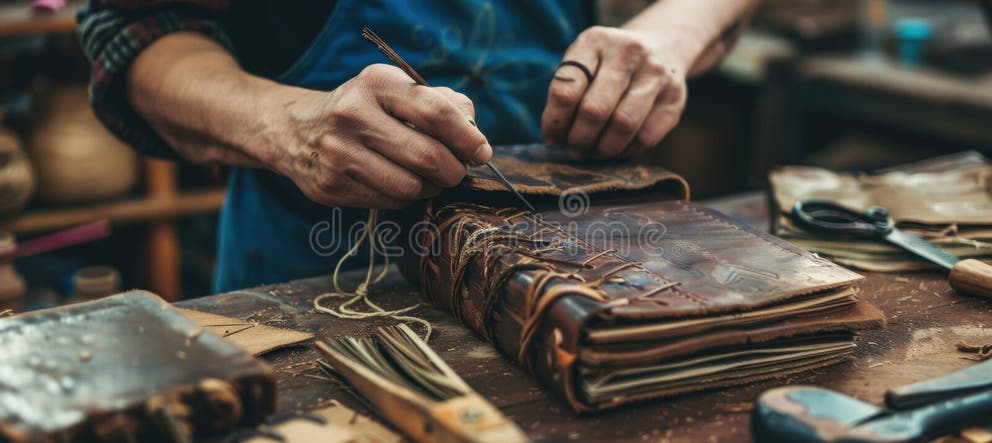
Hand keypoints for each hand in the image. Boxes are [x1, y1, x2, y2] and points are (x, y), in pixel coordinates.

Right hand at [268, 64, 491, 208]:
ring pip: (411, 186)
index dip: (467, 137)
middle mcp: (353, 115)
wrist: (294, 129)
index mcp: (376, 83)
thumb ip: (440, 103)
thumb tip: (475, 135)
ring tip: (428, 177)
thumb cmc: (363, 109)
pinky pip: (391, 201)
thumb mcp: (394, 90)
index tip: (481, 152)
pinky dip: (406, 197)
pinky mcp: (332, 186)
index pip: (435, 112)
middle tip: (458, 170)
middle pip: (427, 156)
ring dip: (431, 187)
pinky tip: (398, 182)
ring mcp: (339, 153)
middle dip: (454, 170)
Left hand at [541, 26, 687, 158]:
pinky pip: (646, 138)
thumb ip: (566, 93)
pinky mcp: (675, 98)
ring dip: (603, 149)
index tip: (552, 139)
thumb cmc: (609, 65)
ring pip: (623, 126)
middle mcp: (628, 52)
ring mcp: (656, 74)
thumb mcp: (584, 63)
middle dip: (579, 139)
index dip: (555, 123)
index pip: (566, 90)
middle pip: (594, 111)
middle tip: (574, 150)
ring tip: (594, 152)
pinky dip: (627, 151)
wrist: (661, 49)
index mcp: (596, 41)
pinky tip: (618, 148)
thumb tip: (554, 139)